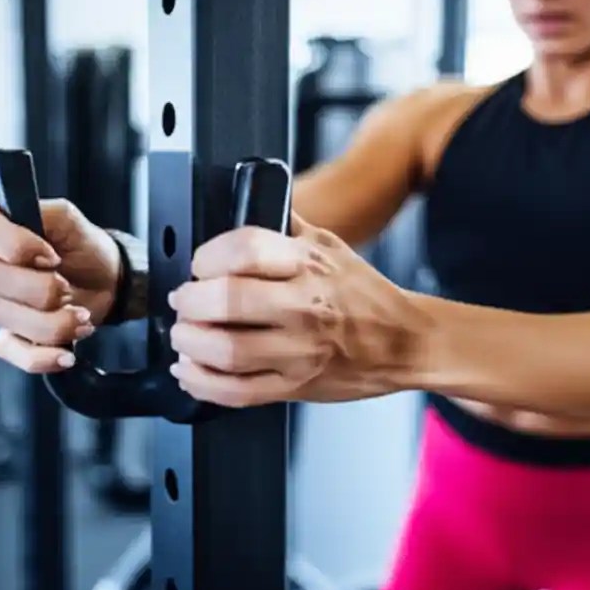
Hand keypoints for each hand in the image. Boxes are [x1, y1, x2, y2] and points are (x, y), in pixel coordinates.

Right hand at [0, 199, 121, 372]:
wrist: (108, 283)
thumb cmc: (84, 247)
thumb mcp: (69, 219)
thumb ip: (47, 215)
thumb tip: (37, 251)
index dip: (8, 242)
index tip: (49, 255)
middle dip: (39, 287)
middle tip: (68, 287)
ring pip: (6, 318)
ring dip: (54, 322)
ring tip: (83, 316)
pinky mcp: (13, 339)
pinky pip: (14, 353)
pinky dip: (45, 357)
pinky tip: (68, 354)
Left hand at [166, 214, 422, 407]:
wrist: (406, 341)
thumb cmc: (365, 295)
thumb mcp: (330, 245)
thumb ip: (286, 226)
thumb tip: (247, 198)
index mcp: (310, 264)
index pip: (245, 248)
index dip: (208, 255)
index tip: (199, 264)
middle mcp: (305, 306)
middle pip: (227, 301)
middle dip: (190, 301)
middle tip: (183, 301)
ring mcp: (300, 350)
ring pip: (227, 350)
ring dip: (190, 342)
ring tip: (184, 334)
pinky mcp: (296, 386)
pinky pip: (238, 391)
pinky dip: (203, 383)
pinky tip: (191, 370)